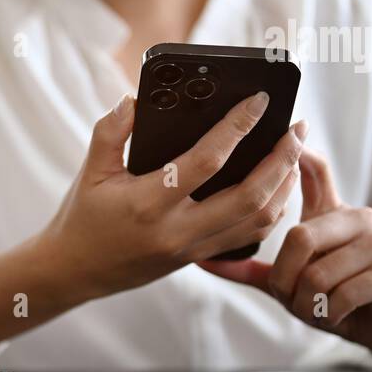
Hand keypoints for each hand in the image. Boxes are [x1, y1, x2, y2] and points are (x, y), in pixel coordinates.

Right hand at [39, 90, 306, 305]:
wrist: (75, 271)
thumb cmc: (82, 218)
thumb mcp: (89, 171)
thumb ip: (110, 133)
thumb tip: (134, 100)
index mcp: (147, 204)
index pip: (206, 161)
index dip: (238, 128)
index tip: (258, 101)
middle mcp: (176, 230)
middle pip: (251, 196)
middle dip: (282, 159)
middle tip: (296, 128)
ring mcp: (190, 248)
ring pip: (259, 221)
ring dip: (284, 185)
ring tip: (294, 153)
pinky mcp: (197, 257)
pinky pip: (248, 235)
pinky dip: (272, 209)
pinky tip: (276, 185)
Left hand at [198, 147, 371, 364]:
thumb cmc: (329, 294)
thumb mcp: (288, 276)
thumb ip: (250, 265)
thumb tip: (201, 258)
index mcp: (331, 212)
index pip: (316, 171)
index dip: (298, 155)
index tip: (287, 139)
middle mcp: (359, 218)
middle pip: (300, 236)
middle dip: (284, 277)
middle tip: (289, 296)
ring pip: (318, 272)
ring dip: (305, 301)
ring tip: (313, 308)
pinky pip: (343, 294)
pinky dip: (328, 313)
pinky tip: (334, 315)